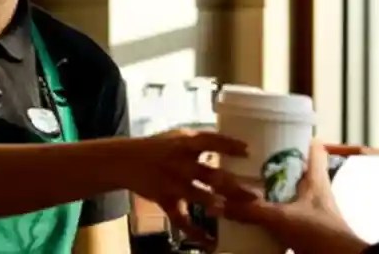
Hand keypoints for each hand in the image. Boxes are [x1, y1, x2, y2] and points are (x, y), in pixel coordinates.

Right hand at [118, 128, 252, 245]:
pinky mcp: (164, 199)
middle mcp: (180, 162)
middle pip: (211, 174)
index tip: (248, 152)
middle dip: (233, 186)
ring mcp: (172, 182)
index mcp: (185, 143)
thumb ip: (201, 141)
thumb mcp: (177, 136)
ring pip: (197, 195)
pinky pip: (180, 218)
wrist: (123, 160)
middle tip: (254, 195)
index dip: (230, 146)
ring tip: (234, 212)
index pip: (211, 141)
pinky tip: (210, 240)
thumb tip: (230, 142)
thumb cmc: (157, 147)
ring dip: (216, 204)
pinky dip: (195, 232)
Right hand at [223, 140, 370, 253]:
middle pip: (296, 169)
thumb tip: (217, 201)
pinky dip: (269, 215)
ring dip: (269, 190)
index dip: (298, 137)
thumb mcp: (282, 218)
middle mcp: (315, 192)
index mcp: (316, 179)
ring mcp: (311, 211)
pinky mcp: (305, 230)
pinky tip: (253, 215)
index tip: (274, 131)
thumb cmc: (320, 234)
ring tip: (244, 184)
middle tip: (248, 159)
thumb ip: (250, 209)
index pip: (314, 147)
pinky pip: (284, 216)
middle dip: (273, 164)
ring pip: (289, 192)